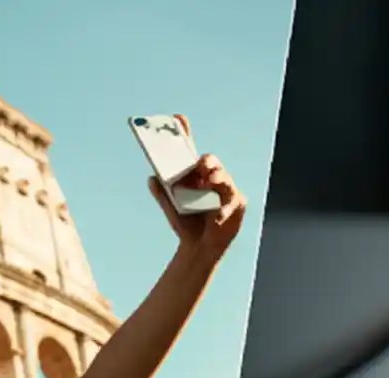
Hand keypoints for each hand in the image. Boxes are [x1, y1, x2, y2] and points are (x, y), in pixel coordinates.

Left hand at [148, 115, 246, 258]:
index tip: (178, 118)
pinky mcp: (237, 204)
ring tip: (209, 180)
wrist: (198, 248)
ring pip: (223, 178)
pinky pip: (231, 201)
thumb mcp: (171, 208)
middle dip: (206, 161)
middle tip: (199, 164)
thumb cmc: (187, 225)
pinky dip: (222, 208)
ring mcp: (226, 190)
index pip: (190, 152)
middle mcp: (211, 178)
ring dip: (217, 177)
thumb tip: (151, 177)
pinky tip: (216, 216)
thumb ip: (162, 193)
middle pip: (210, 162)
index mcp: (195, 176)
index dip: (185, 134)